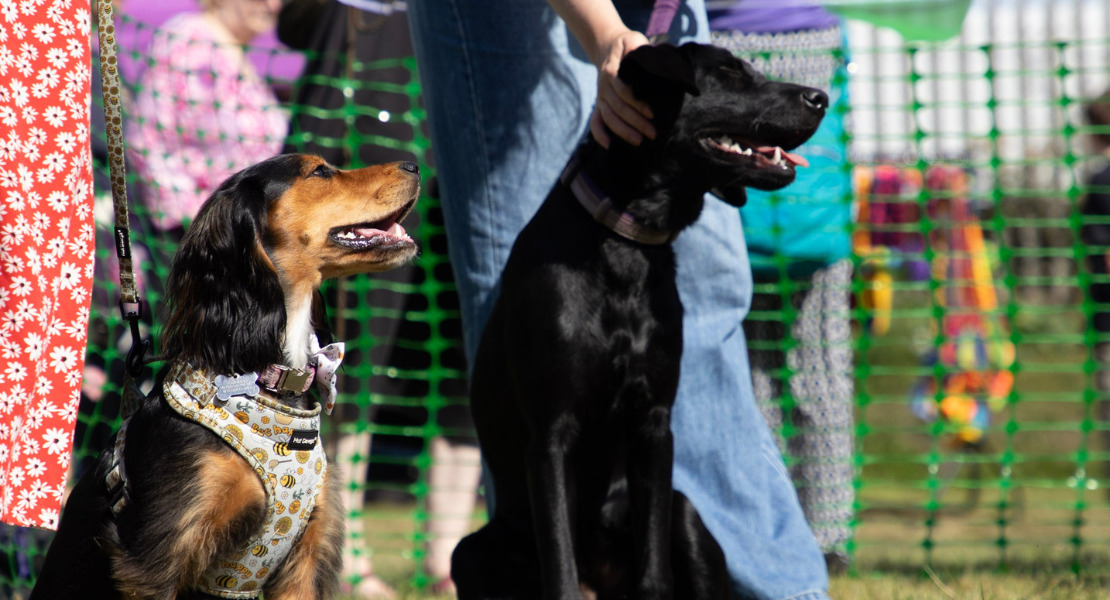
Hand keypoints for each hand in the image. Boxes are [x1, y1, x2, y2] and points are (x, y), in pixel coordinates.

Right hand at [590, 28, 655, 148]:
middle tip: (652, 134)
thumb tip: (645, 60)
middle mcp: (603, 86)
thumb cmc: (627, 45)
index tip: (652, 113)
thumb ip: (637, 49)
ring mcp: (600, 97)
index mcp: (611, 71)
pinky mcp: (600, 103)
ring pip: (609, 117)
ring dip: (623, 131)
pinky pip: (595, 121)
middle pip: (618, 108)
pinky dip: (599, 134)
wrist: (608, 46)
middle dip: (635, 122)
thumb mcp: (633, 41)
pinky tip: (608, 145)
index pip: (623, 91)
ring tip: (639, 142)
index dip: (637, 103)